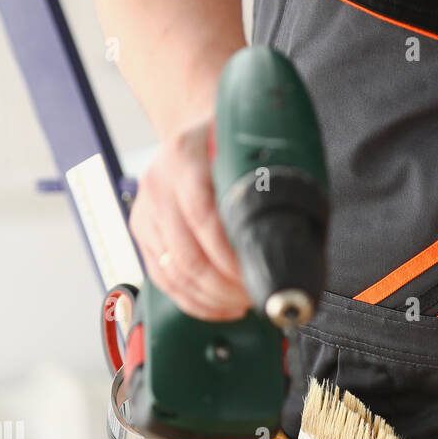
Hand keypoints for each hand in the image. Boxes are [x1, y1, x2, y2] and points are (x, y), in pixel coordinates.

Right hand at [130, 118, 249, 320]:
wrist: (194, 132)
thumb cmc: (230, 147)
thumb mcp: (250, 153)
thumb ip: (266, 190)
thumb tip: (296, 244)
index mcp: (185, 158)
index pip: (203, 219)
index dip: (230, 258)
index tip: (256, 274)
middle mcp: (159, 184)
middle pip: (188, 256)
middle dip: (225, 288)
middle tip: (253, 296)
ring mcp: (146, 210)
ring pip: (173, 273)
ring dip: (211, 299)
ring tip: (241, 304)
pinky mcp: (141, 232)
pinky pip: (163, 280)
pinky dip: (193, 301)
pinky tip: (219, 306)